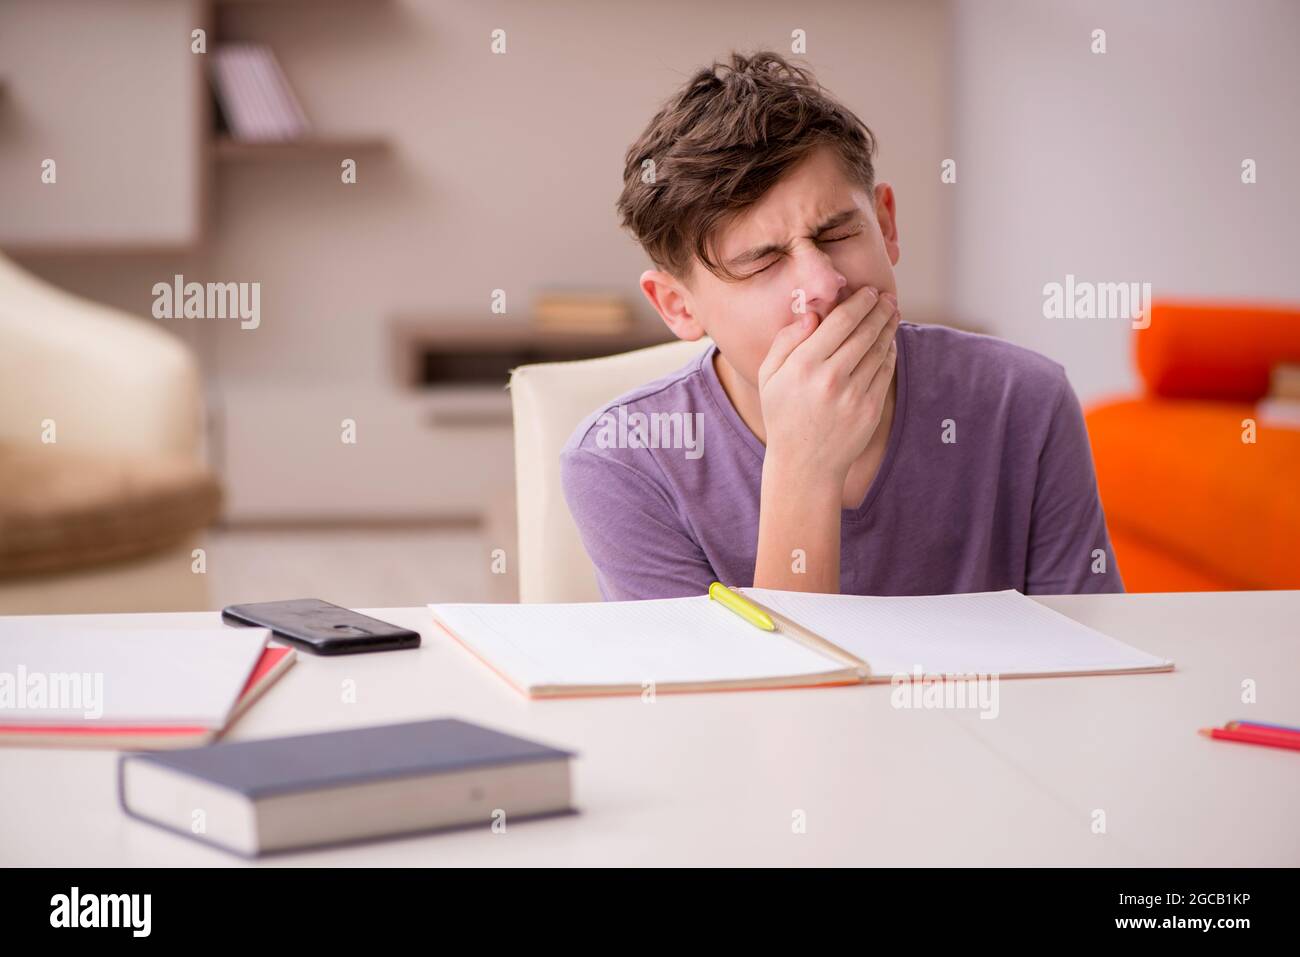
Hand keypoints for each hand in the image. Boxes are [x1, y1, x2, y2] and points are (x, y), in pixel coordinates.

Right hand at [756, 284, 898, 481]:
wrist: (804, 465)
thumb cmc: (783, 415)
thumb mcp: (768, 377)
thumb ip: (786, 340)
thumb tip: (812, 313)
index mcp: (803, 365)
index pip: (840, 321)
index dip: (859, 302)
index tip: (869, 291)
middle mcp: (830, 378)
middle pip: (864, 331)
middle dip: (880, 309)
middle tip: (887, 297)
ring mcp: (854, 395)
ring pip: (879, 349)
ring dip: (889, 327)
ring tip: (892, 313)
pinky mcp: (870, 409)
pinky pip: (885, 371)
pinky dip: (890, 352)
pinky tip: (889, 341)